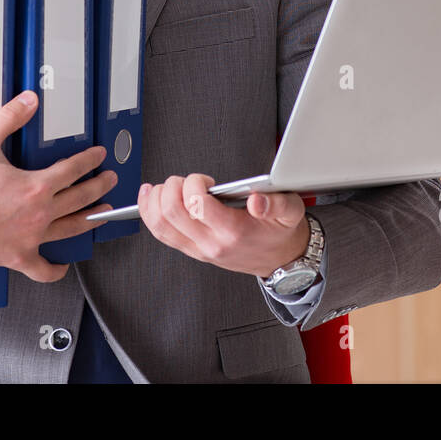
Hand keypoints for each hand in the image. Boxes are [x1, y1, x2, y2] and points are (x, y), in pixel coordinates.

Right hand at [0, 90, 117, 282]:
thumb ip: (9, 118)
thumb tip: (28, 100)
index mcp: (35, 187)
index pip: (73, 170)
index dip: (90, 160)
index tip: (99, 156)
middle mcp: (39, 214)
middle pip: (80, 198)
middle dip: (99, 186)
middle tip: (110, 179)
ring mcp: (31, 238)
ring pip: (71, 229)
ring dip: (91, 220)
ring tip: (103, 214)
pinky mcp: (17, 257)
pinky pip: (42, 269)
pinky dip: (55, 270)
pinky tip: (62, 267)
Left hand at [137, 173, 309, 277]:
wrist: (280, 260)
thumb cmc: (280, 232)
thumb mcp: (290, 211)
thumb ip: (276, 203)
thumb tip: (257, 200)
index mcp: (233, 231)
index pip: (197, 206)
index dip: (194, 185)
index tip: (205, 179)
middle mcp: (211, 243)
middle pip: (171, 214)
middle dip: (171, 188)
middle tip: (184, 180)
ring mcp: (199, 249)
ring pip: (160, 227)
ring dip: (154, 201)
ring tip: (160, 186)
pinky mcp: (192, 250)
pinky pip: (162, 234)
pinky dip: (150, 214)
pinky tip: (151, 198)